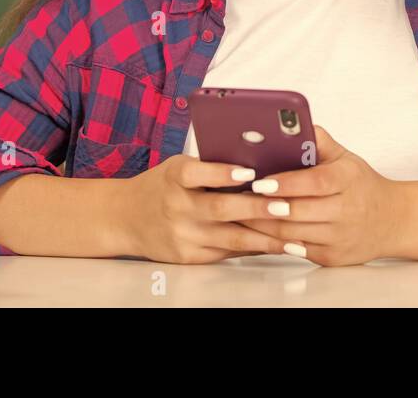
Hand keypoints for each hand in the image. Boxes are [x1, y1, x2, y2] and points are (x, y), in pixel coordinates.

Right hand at [122, 154, 303, 263]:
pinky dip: (253, 249)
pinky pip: (227, 253)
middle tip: (287, 205)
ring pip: (230, 238)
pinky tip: (275, 246)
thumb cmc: (162, 186)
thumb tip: (260, 162)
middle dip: (257, 208)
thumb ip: (211, 166)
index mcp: (174, 176)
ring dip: (265, 237)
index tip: (249, 172)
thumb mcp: (179, 167)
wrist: (124, 218)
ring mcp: (182, 234)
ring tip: (293, 236)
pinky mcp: (188, 256)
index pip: (196, 172)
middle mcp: (176, 206)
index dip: (222, 173)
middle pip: (220, 209)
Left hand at [237, 125, 403, 266]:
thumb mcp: (346, 157)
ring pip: (292, 235)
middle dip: (264, 207)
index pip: (315, 182)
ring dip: (262, 225)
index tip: (260, 182)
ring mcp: (340, 237)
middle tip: (238, 198)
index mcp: (349, 180)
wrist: (391, 221)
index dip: (285, 183)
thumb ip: (319, 140)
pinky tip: (257, 231)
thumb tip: (291, 123)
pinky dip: (274, 241)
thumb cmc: (360, 184)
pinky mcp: (332, 257)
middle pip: (298, 212)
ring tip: (240, 213)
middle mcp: (347, 210)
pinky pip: (296, 250)